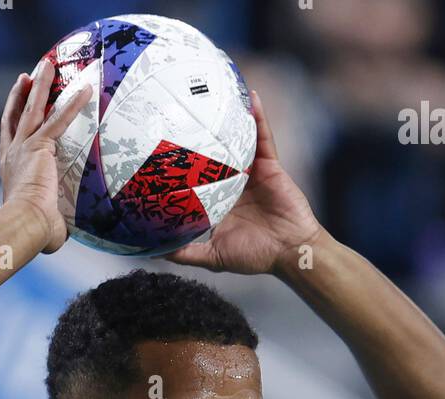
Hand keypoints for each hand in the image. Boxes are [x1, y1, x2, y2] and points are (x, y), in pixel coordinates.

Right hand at [0, 61, 92, 253]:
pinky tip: (85, 89)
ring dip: (42, 85)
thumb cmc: (32, 231)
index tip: (18, 100)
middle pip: (18, 115)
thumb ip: (51, 220)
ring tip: (49, 64)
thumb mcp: (42, 223)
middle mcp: (14, 153)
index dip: (12, 115)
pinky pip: (59, 120)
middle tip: (30, 75)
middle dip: (24, 93)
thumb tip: (60, 234)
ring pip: (34, 109)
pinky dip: (73, 104)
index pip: (9, 135)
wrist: (25, 224)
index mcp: (10, 169)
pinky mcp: (41, 147)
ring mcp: (25, 147)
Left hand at [163, 89, 321, 276]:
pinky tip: (250, 96)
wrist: (290, 251)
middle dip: (200, 135)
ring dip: (228, 119)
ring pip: (237, 141)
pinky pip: (263, 136)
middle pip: (213, 154)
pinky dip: (258, 116)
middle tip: (181, 113)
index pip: (197, 179)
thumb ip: (186, 252)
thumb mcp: (213, 256)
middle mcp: (233, 184)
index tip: (161, 153)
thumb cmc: (255, 256)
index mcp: (219, 202)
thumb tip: (155, 253)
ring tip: (212, 95)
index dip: (182, 166)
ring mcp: (252, 172)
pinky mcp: (270, 164)